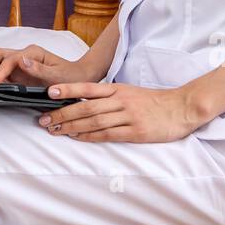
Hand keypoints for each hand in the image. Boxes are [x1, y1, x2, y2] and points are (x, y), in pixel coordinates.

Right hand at [0, 43, 95, 86]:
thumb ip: (39, 69)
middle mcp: (24, 54)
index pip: (10, 59)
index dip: (0, 71)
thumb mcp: (57, 75)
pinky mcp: (19, 71)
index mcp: (33, 52)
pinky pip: (2, 71)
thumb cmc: (70, 76)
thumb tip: (22, 61)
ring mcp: (20, 62)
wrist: (78, 77)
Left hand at [35, 81, 208, 143]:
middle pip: (85, 106)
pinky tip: (77, 137)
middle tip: (44, 119)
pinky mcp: (136, 131)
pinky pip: (108, 133)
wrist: (181, 108)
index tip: (49, 91)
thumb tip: (84, 101)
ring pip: (94, 120)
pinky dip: (90, 136)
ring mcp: (128, 115)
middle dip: (62, 113)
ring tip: (54, 130)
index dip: (68, 89)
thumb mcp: (130, 92)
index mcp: (118, 89)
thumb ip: (110, 96)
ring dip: (71, 126)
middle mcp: (120, 100)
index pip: (88, 87)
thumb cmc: (153, 101)